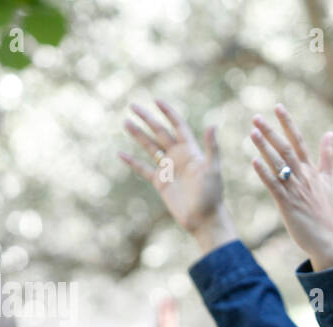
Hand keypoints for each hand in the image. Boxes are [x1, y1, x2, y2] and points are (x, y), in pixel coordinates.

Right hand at [120, 100, 232, 248]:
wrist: (204, 219)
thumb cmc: (212, 195)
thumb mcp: (212, 169)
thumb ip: (211, 147)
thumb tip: (212, 124)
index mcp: (191, 151)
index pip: (178, 126)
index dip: (168, 112)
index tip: (156, 100)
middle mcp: (178, 157)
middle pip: (160, 132)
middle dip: (147, 119)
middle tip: (133, 106)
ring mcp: (168, 169)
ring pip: (150, 147)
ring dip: (138, 135)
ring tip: (125, 122)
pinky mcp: (161, 183)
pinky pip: (144, 169)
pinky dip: (132, 162)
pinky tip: (120, 153)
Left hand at [248, 104, 332, 270]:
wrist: (329, 240)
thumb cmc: (325, 213)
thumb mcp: (328, 181)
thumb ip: (326, 157)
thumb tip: (330, 133)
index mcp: (311, 170)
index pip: (299, 141)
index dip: (288, 123)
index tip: (278, 106)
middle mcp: (304, 177)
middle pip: (286, 149)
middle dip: (271, 132)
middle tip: (256, 117)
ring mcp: (296, 190)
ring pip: (280, 164)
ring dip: (265, 148)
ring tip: (252, 132)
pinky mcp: (288, 204)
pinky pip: (275, 186)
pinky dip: (265, 173)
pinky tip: (254, 161)